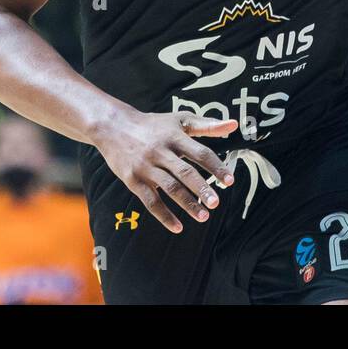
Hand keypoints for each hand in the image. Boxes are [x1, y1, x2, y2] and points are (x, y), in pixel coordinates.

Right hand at [94, 109, 237, 232]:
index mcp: (174, 137)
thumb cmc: (153, 125)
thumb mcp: (179, 121)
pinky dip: (164, 216)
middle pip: (184, 172)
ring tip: (203, 216)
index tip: (229, 180)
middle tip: (216, 202)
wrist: (113, 127)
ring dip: (187, 203)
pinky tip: (178, 227)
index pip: (199, 153)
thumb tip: (234, 125)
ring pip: (169, 188)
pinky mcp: (133, 180)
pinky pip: (150, 201)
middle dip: (201, 188)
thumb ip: (207, 125)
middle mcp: (160, 152)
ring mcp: (146, 167)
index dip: (215, 167)